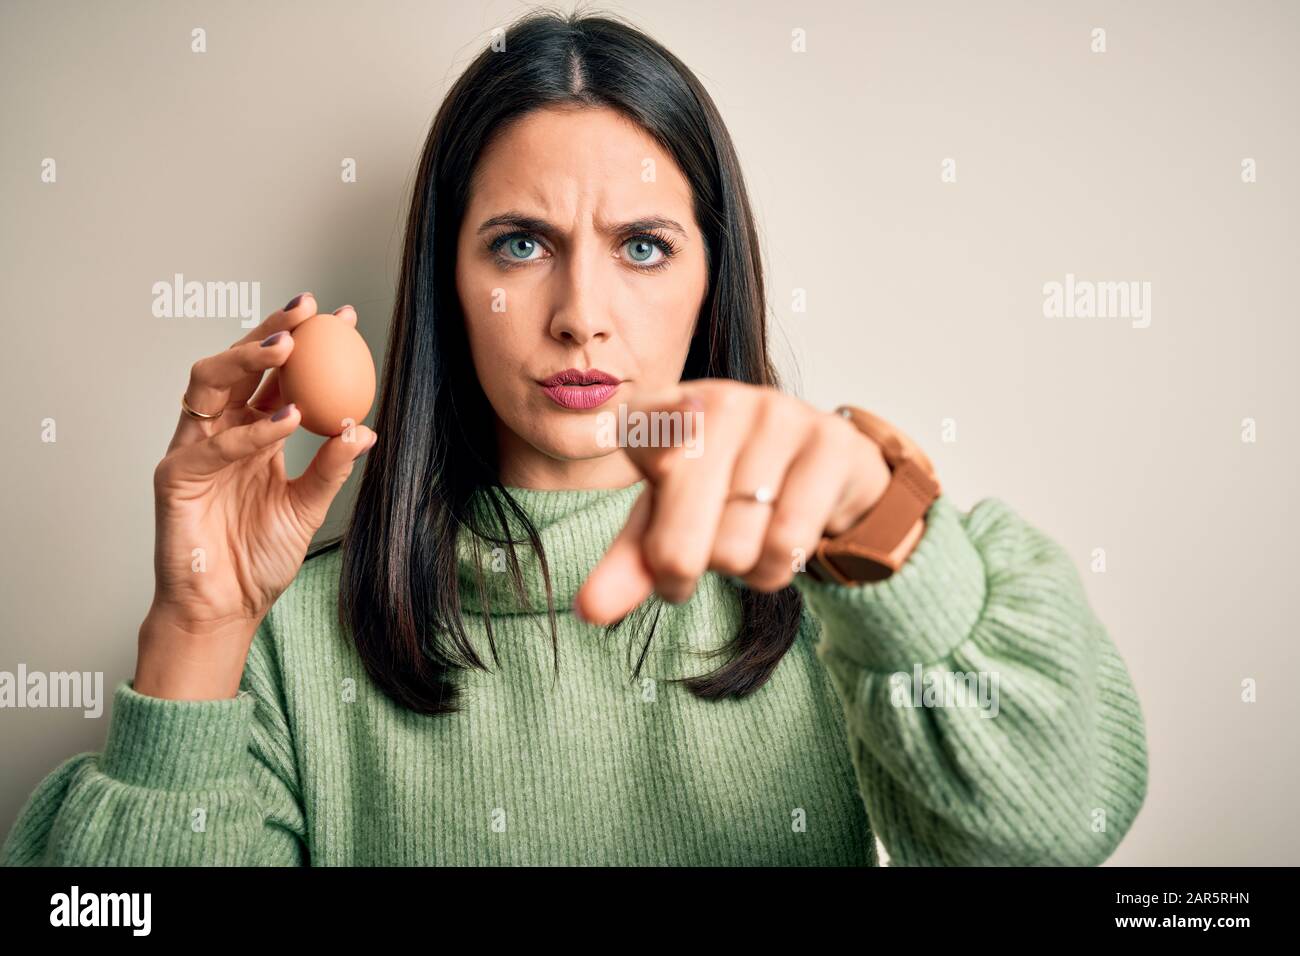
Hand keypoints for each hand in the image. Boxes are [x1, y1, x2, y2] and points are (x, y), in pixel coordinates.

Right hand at [136, 293, 375, 698]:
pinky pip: (214, 444)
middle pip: (238, 364)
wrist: (227, 609)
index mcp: (256, 435)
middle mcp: (224, 433)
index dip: (307, 343)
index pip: (279, 377)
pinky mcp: (176, 476)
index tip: (344, 319)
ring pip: (209, 382)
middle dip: (270, 330)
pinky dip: (252, 430)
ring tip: (288, 346)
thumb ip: (331, 468)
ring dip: (248, 358)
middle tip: (307, 312)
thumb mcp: (309, 508)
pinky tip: (287, 419)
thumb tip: (362, 428)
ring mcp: (196, 449)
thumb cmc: (260, 560)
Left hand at [573, 379, 905, 624]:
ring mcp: (779, 414)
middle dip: (688, 570)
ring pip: (736, 546)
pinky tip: (781, 547)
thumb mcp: (668, 521)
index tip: (665, 550)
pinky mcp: (829, 441)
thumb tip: (590, 611)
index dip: (649, 547)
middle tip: (704, 562)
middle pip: (677, 540)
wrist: (826, 473)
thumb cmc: (728, 492)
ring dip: (741, 570)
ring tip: (750, 543)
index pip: (631, 475)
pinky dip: (776, 568)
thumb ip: (631, 561)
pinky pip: (788, 541)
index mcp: (665, 408)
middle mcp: (720, 399)